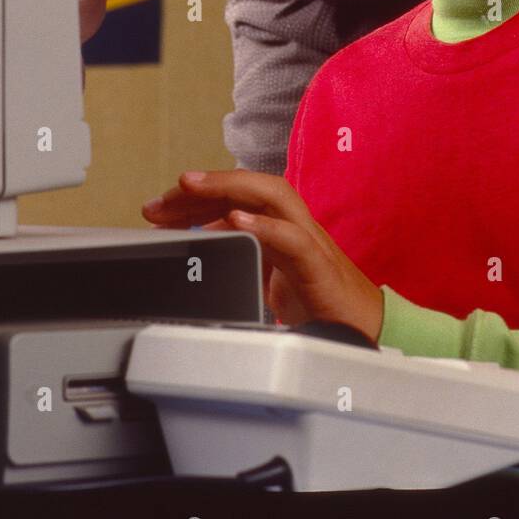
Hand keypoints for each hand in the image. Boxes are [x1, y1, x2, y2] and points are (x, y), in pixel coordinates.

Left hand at [142, 170, 383, 342]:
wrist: (361, 332)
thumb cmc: (316, 300)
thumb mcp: (264, 279)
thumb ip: (239, 258)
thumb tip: (200, 249)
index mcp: (278, 226)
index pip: (235, 197)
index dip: (195, 198)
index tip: (157, 210)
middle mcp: (293, 224)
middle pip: (248, 188)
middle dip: (201, 188)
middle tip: (158, 201)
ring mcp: (308, 241)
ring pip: (273, 195)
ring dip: (229, 186)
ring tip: (191, 186)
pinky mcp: (320, 266)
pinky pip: (294, 238)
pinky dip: (265, 226)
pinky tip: (236, 221)